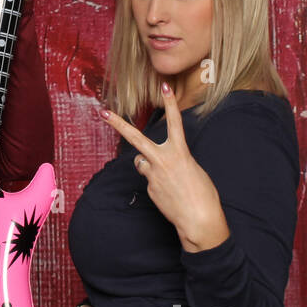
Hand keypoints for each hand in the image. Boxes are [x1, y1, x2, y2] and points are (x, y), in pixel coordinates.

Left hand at [98, 82, 230, 252]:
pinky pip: (149, 179)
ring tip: (166, 179)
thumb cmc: (203, 194)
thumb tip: (154, 163)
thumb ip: (173, 160)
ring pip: (141, 162)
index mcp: (180, 153)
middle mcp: (163, 160)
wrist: (199, 220)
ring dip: (148, 165)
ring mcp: (153, 175)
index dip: (170, 103)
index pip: (175, 122)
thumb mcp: (192, 169)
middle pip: (136, 138)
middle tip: (103, 112)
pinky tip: (168, 194)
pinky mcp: (148, 188)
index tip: (165, 86)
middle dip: (118, 124)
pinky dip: (156, 183)